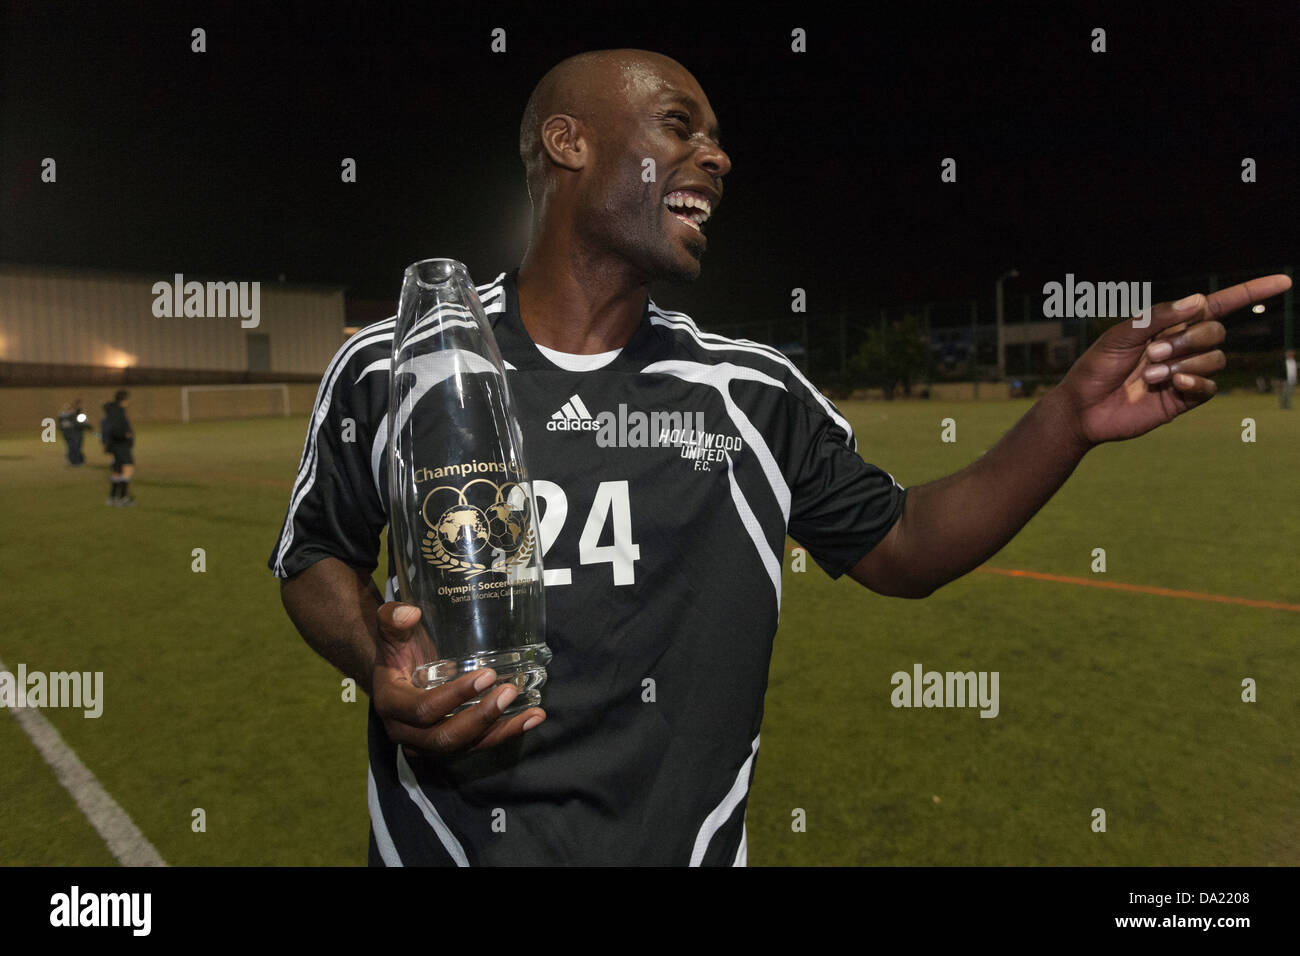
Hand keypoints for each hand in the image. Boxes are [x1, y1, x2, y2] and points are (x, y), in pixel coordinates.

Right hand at [371, 602, 545, 758]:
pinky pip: (478, 744)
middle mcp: (406, 732)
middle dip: (481, 717)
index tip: (487, 675)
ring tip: (534, 711)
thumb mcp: (392, 634)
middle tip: (509, 692)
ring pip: (466, 746)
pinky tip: (533, 718)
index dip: (454, 696)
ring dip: (501, 730)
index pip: (423, 709)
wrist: (397, 674)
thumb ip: (392, 620)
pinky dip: (507, 732)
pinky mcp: (449, 745)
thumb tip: (408, 613)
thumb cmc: (399, 651)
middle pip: (446, 737)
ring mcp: (427, 744)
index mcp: (391, 705)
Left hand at [1055, 274, 1291, 446]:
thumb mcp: (1120, 336)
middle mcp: (1183, 347)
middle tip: (1151, 354)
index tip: (1284, 281)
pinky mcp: (1184, 400)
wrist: (1082, 408)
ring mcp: (1186, 373)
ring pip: (1215, 358)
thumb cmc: (1095, 367)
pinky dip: (1196, 382)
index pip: (1218, 305)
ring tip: (1149, 375)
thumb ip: (1157, 317)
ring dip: (1184, 363)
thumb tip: (1201, 300)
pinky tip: (1174, 385)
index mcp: (1170, 325)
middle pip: (1215, 332)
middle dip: (1188, 340)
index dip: (1251, 292)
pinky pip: (1210, 386)